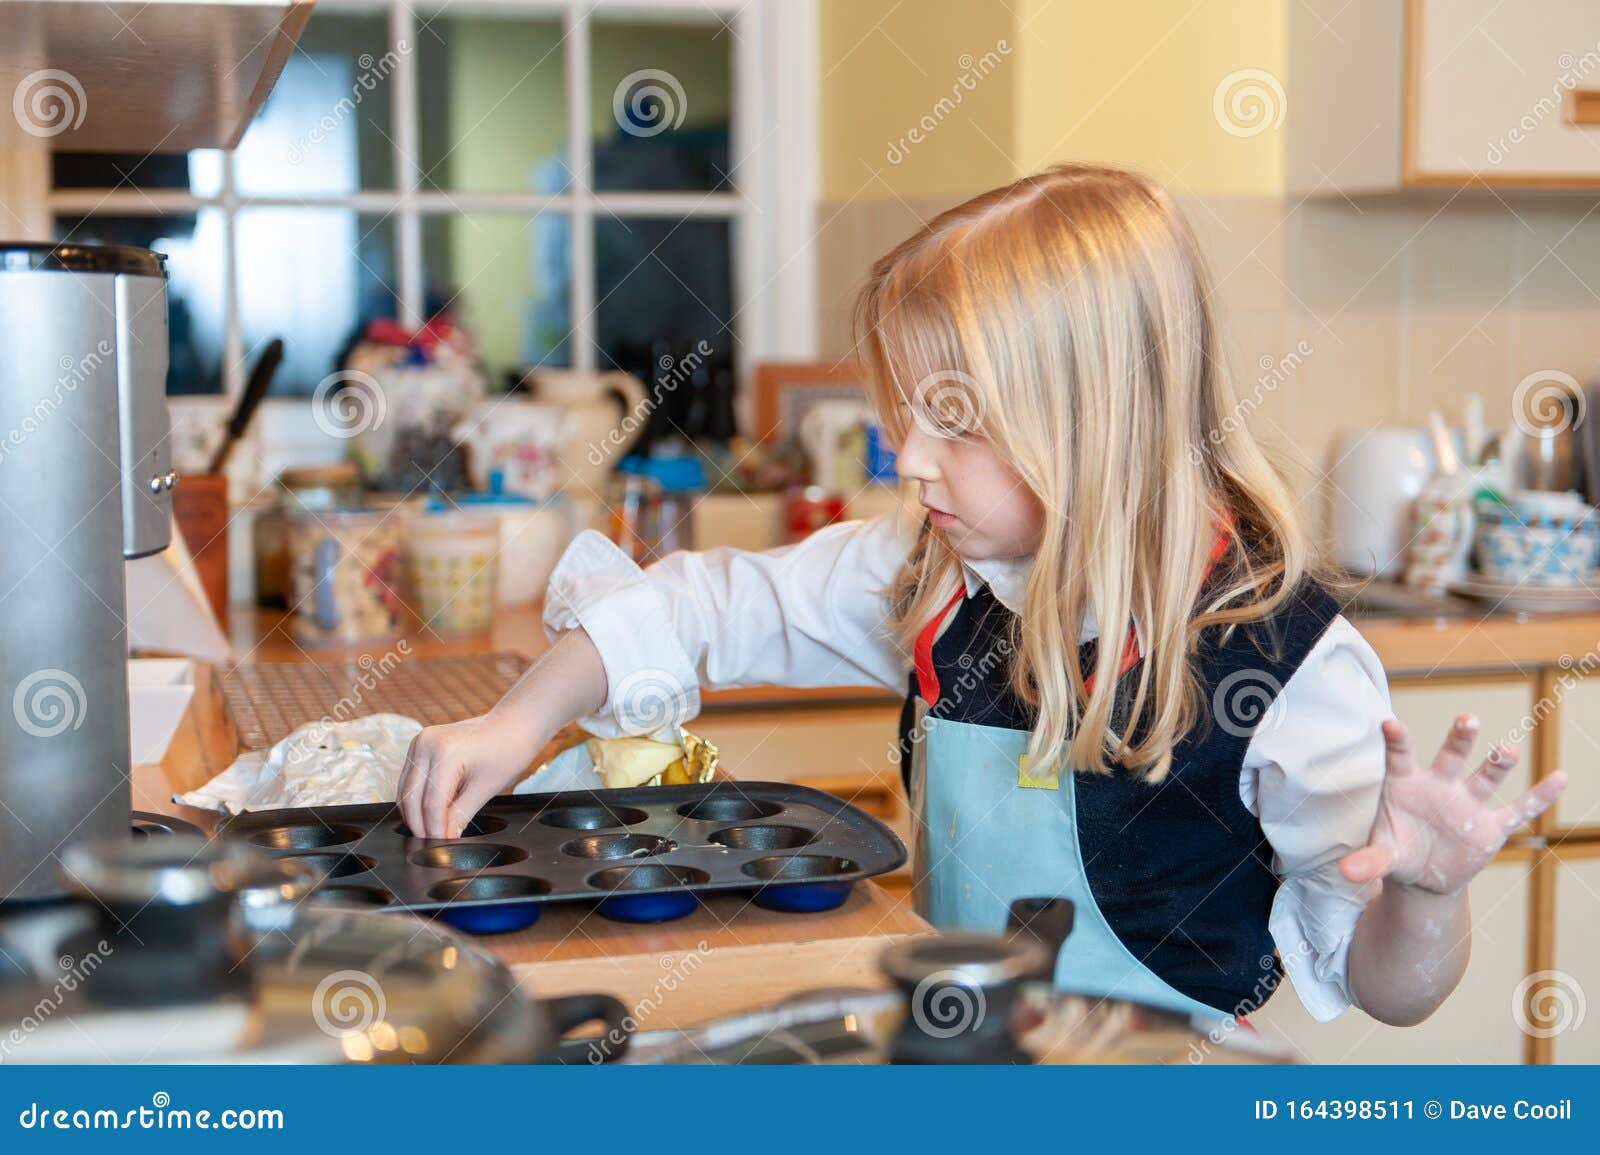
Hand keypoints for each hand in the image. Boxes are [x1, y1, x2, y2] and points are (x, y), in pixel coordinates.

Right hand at [398, 710, 546, 838]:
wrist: (513, 724)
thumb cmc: (508, 751)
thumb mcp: (487, 788)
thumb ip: (460, 815)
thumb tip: (445, 839)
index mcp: (445, 753)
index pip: (432, 803)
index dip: (435, 830)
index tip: (442, 848)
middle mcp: (425, 744)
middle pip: (411, 798)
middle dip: (420, 826)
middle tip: (433, 846)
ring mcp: (419, 742)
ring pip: (405, 791)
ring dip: (415, 814)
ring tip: (432, 833)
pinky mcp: (419, 745)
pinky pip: (409, 780)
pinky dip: (417, 799)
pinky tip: (431, 814)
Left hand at [1340, 715, 1566, 894]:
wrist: (1424, 875)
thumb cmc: (1398, 851)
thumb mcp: (1381, 856)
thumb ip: (1367, 860)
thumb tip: (1344, 872)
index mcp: (1405, 785)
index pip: (1400, 757)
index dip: (1396, 741)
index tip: (1389, 723)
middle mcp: (1439, 786)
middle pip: (1450, 757)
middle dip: (1459, 740)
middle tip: (1467, 719)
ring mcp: (1468, 804)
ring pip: (1485, 778)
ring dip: (1497, 764)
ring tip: (1507, 749)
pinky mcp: (1491, 827)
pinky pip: (1518, 810)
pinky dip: (1539, 797)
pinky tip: (1559, 777)